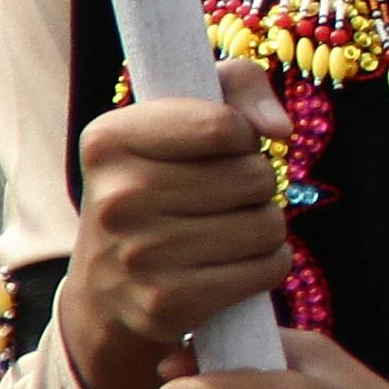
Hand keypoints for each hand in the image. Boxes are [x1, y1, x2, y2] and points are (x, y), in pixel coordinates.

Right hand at [55, 59, 291, 388]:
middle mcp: (115, 198)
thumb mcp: (180, 115)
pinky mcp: (167, 304)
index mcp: (108, 141)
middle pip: (254, 176)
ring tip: (230, 229)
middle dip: (256, 184)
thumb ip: (238, 84)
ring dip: (265, 225)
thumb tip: (279, 129)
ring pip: (268, 224)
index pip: (223, 125)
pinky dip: (269, 264)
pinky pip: (268, 269)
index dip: (243, 136)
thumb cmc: (159, 183)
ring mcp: (139, 256)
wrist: (108, 288)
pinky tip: (237, 263)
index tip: (224, 148)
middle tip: (225, 197)